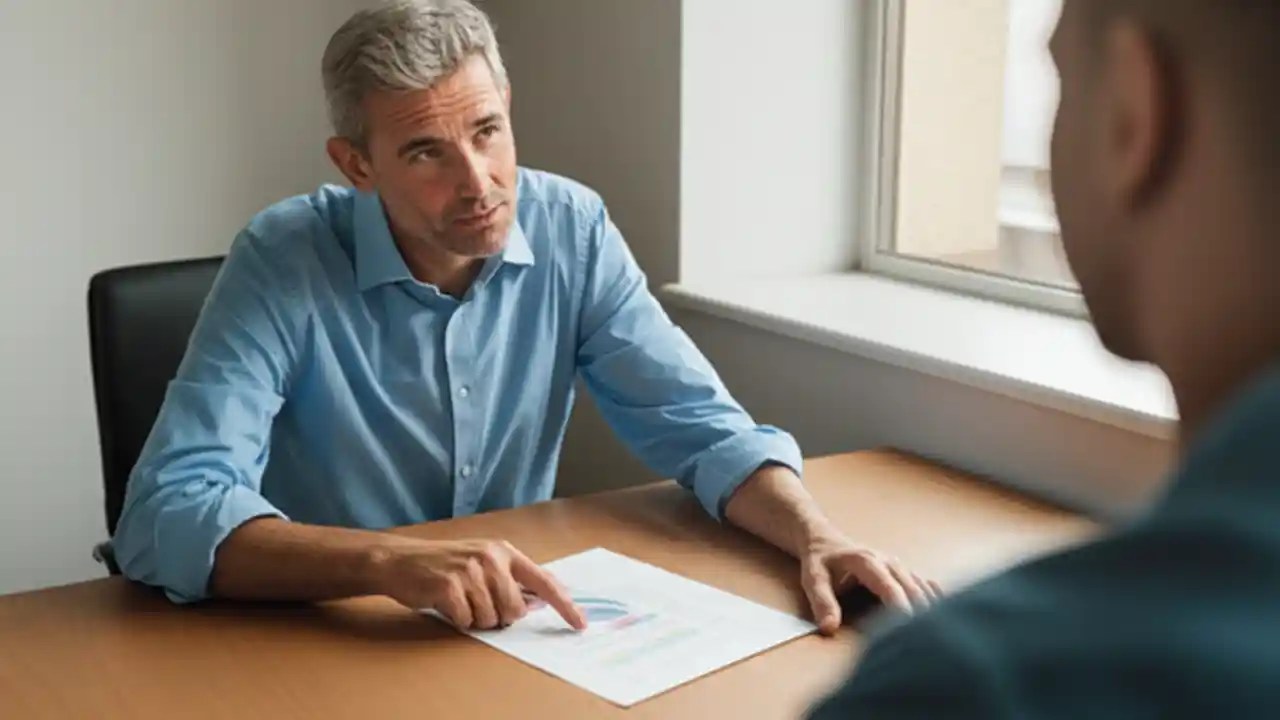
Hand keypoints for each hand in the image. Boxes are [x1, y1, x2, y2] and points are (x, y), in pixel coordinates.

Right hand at [369, 538, 586, 630]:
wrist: (400, 560)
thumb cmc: (443, 565)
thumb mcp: (481, 563)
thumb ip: (509, 580)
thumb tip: (535, 605)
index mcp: (504, 552)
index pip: (544, 581)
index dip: (564, 604)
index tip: (580, 623)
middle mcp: (491, 558)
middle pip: (514, 611)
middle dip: (498, 616)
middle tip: (476, 603)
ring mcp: (470, 570)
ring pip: (490, 619)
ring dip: (474, 618)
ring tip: (458, 599)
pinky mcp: (449, 586)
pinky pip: (467, 621)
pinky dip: (457, 619)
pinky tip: (445, 602)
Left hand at [801, 537, 941, 634]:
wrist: (824, 539)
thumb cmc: (819, 560)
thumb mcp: (813, 578)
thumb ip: (822, 602)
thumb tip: (830, 628)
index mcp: (867, 561)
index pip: (891, 589)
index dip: (902, 610)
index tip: (910, 631)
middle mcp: (889, 562)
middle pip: (913, 591)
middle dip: (922, 615)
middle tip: (929, 643)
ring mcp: (899, 567)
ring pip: (924, 589)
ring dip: (933, 610)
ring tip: (942, 636)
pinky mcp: (904, 573)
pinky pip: (926, 587)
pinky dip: (936, 601)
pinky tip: (947, 618)